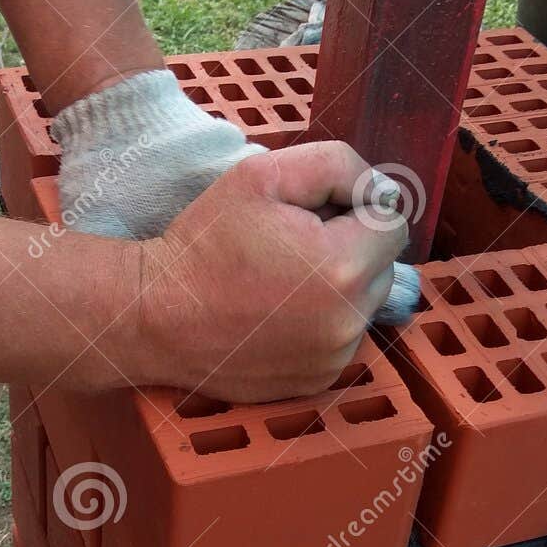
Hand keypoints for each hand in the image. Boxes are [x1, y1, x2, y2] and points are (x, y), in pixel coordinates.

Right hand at [128, 143, 409, 401]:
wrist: (155, 315)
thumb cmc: (205, 242)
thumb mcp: (263, 174)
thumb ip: (336, 165)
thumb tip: (379, 190)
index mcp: (345, 266)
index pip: (391, 221)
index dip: (352, 207)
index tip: (309, 214)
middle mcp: (350, 321)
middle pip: (381, 264)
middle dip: (349, 246)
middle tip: (290, 244)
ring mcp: (335, 357)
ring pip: (363, 303)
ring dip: (338, 285)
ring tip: (282, 280)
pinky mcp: (318, 381)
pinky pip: (341, 338)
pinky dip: (321, 322)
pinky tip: (277, 313)